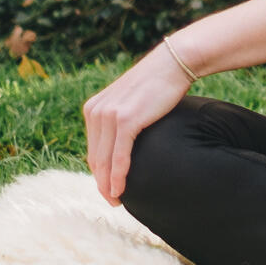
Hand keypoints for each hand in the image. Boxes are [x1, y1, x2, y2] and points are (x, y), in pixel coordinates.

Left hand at [82, 39, 193, 205]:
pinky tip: (120, 190)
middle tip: (112, 200)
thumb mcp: (129, 102)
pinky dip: (118, 176)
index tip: (108, 188)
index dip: (99, 172)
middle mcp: (96, 111)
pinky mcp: (125, 120)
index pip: (92, 149)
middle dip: (101, 183)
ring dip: (108, 185)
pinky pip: (118, 156)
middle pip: (95, 158)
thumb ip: (119, 119)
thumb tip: (122, 143)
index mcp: (94, 108)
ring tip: (116, 200)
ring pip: (103, 161)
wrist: (173, 63)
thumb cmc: (157, 84)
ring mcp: (109, 115)